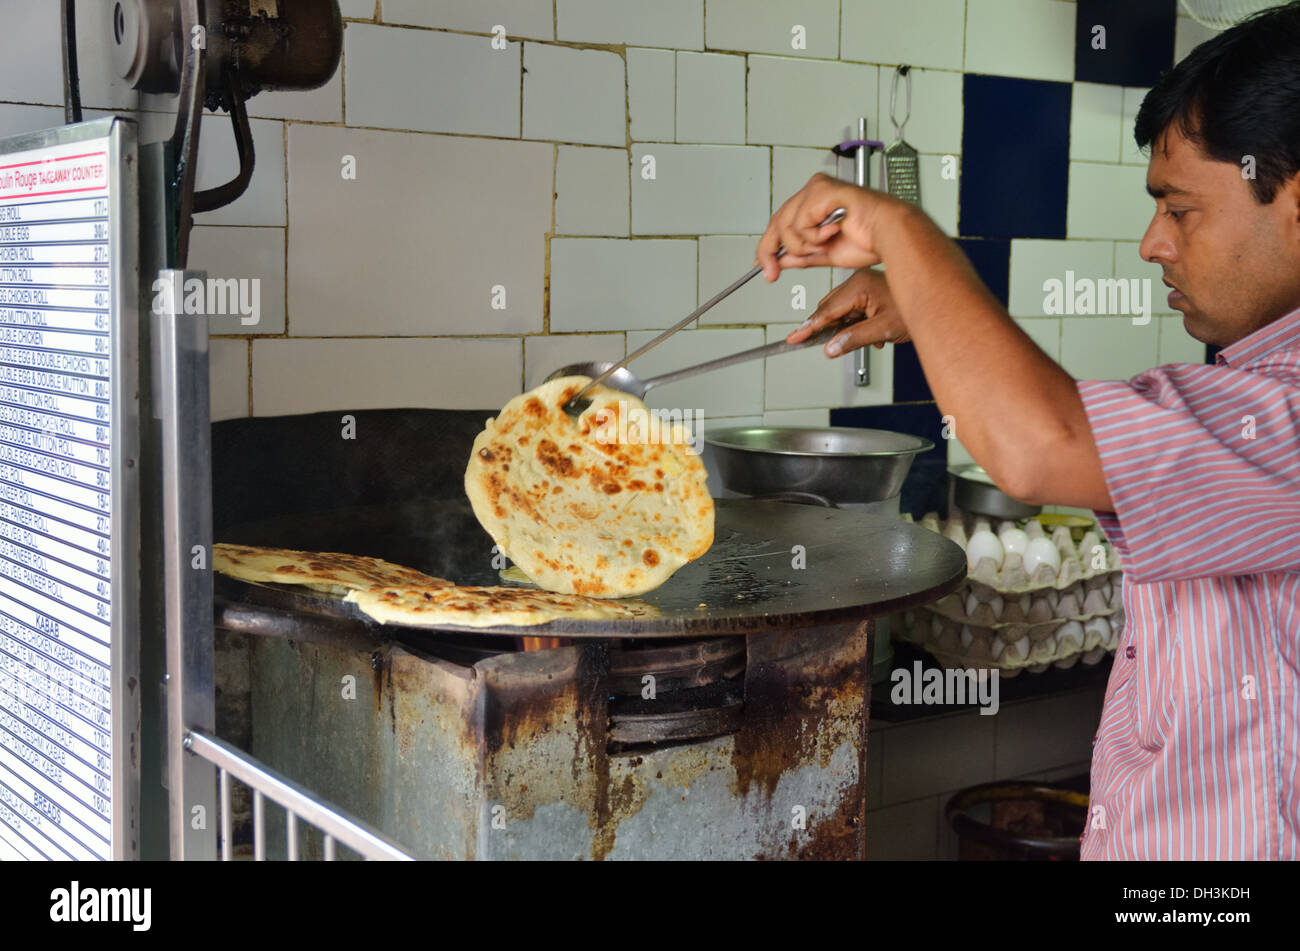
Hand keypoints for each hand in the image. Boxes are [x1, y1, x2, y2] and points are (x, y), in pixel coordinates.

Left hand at [756, 173, 901, 280]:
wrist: (889, 237)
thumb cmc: (868, 240)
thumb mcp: (823, 254)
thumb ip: (799, 255)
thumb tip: (777, 261)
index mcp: (815, 202)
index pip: (780, 223)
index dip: (767, 247)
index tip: (762, 267)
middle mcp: (814, 191)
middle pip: (776, 222)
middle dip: (771, 252)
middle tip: (772, 273)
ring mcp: (817, 188)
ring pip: (786, 225)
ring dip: (804, 244)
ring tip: (827, 241)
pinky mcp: (822, 190)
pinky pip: (800, 222)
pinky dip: (814, 236)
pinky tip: (833, 231)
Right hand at [787, 268, 909, 354]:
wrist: (939, 302)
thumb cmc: (917, 309)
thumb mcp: (882, 330)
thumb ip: (853, 339)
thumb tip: (830, 348)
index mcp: (859, 285)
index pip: (827, 310)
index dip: (809, 327)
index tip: (794, 337)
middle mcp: (858, 281)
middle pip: (830, 309)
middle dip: (831, 329)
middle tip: (829, 346)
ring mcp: (863, 284)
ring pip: (841, 312)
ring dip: (848, 328)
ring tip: (870, 338)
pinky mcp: (869, 291)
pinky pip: (852, 310)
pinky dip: (857, 324)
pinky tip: (873, 334)